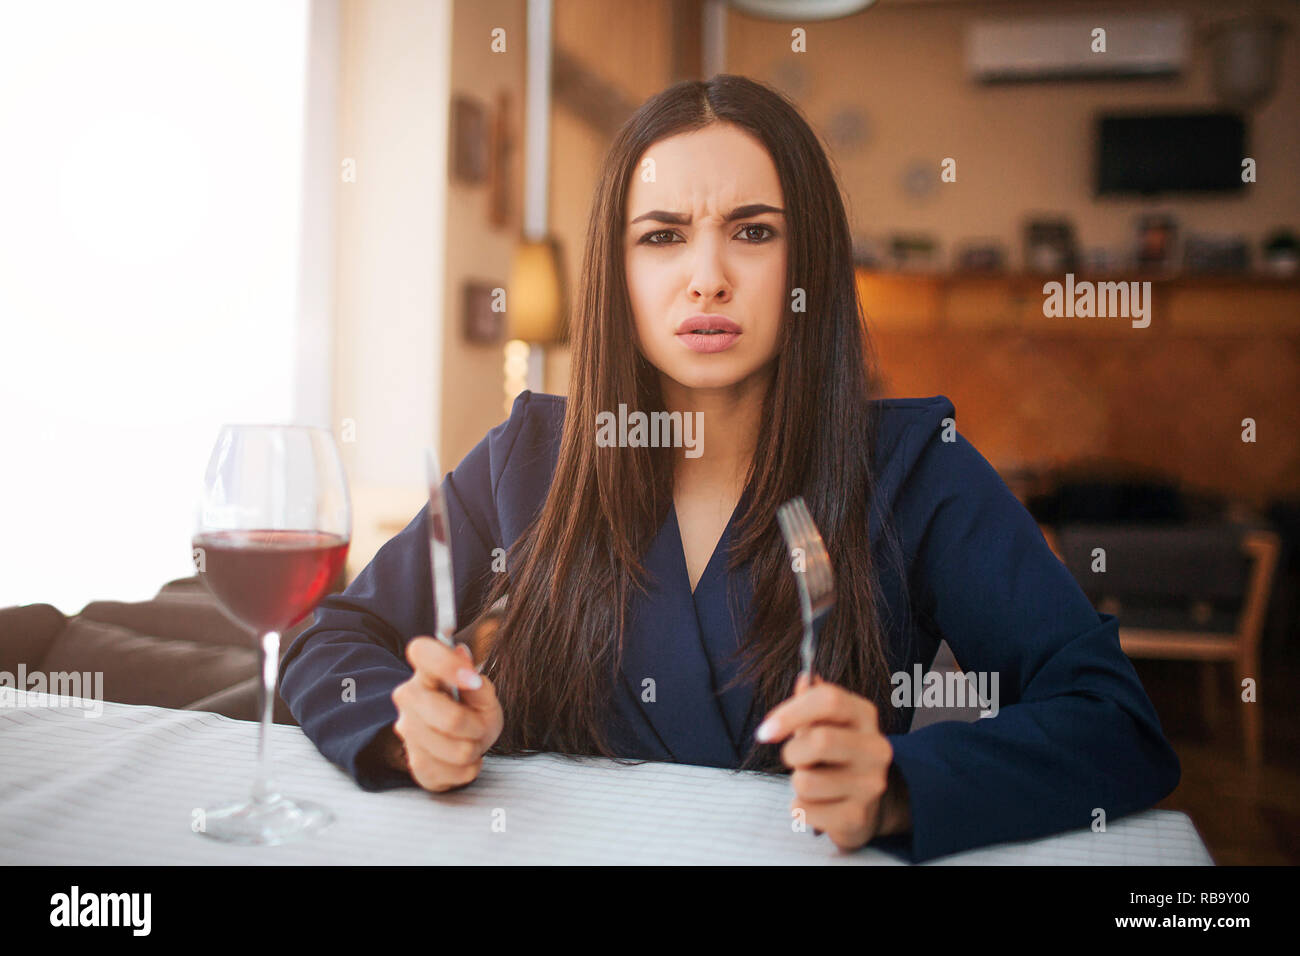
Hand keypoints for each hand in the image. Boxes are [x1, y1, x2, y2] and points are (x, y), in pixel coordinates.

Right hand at [389, 634, 503, 791]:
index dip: (446, 663)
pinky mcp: (416, 766)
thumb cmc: (472, 711)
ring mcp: (408, 733)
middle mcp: (408, 699)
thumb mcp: (483, 694)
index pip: (420, 652)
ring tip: (470, 740)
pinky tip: (462, 758)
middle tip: (480, 723)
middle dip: (477, 726)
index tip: (473, 679)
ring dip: (475, 748)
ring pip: (459, 751)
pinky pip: (457, 773)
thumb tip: (462, 654)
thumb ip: (476, 681)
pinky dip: (469, 768)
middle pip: (451, 719)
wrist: (460, 743)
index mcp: (425, 673)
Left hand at [755, 672, 908, 849]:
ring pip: (806, 781)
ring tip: (813, 781)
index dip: (791, 712)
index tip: (765, 731)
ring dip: (797, 782)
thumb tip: (805, 678)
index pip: (829, 699)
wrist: (868, 805)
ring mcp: (870, 784)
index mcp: (864, 715)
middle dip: (793, 752)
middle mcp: (875, 748)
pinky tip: (818, 804)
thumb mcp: (827, 724)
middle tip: (794, 759)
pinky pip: (806, 810)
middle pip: (820, 740)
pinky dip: (801, 808)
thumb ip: (812, 702)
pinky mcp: (857, 816)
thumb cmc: (837, 756)